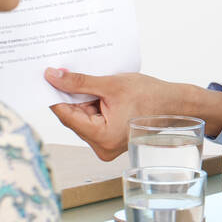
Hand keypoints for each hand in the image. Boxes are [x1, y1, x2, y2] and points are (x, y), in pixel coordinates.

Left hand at [43, 68, 221, 160]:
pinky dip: (92, 106)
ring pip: (81, 118)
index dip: (55, 94)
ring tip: (98, 85)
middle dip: (72, 96)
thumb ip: (79, 82)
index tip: (46, 77)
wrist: (175, 104)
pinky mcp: (109, 140)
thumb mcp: (111, 85)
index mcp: (102, 137)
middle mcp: (101, 147)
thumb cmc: (150, 96)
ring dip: (84, 100)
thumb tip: (52, 77)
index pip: (66, 115)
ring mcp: (105, 146)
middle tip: (73, 73)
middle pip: (73, 117)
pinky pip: (91, 121)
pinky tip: (101, 94)